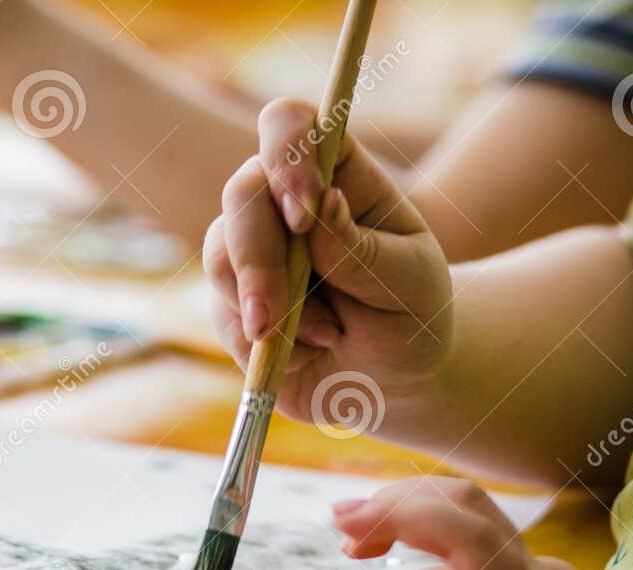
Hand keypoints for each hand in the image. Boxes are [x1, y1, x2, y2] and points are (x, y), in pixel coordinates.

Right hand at [204, 99, 452, 426]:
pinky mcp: (232, 301)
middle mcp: (283, 202)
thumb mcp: (411, 284)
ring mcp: (251, 250)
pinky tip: (308, 354)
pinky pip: (223, 314)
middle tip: (278, 315)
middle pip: (243, 194)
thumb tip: (323, 208)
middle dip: (258, 258)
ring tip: (327, 338)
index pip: (291, 125)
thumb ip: (365, 250)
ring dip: (268, 308)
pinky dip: (265, 344)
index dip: (287, 154)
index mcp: (337, 175)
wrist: (391, 381)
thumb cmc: (410, 316)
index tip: (306, 211)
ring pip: (221, 255)